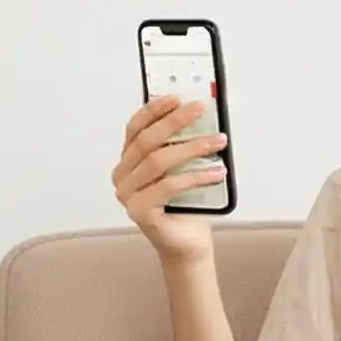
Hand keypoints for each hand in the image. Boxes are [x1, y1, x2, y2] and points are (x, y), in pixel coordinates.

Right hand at [112, 95, 228, 263]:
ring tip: (218, 141)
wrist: (188, 243)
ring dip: (192, 147)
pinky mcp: (139, 212)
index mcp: (128, 161)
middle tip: (200, 110)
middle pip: (147, 141)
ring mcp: (127, 195)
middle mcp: (122, 176)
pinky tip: (217, 172)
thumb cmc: (187, 204)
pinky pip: (168, 186)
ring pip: (159, 161)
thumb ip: (183, 144)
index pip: (135, 128)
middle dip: (176, 121)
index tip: (177, 97)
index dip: (154, 110)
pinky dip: (196, 176)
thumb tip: (202, 115)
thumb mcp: (185, 167)